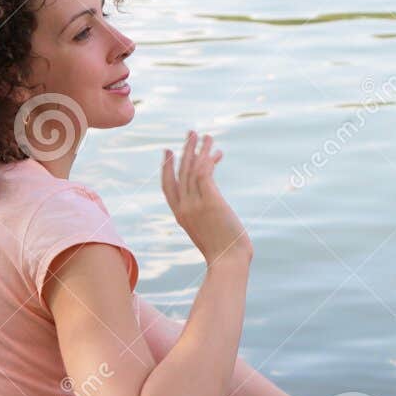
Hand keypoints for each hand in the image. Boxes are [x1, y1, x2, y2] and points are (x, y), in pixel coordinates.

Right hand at [161, 130, 251, 264]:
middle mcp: (184, 207)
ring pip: (193, 169)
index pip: (167, 187)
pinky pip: (205, 173)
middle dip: (185, 150)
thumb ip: (206, 219)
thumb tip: (215, 212)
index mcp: (180, 216)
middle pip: (180, 172)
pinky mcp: (210, 201)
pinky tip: (216, 152)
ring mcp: (195, 204)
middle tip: (190, 133)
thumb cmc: (224, 253)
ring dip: (199, 150)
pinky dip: (208, 160)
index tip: (168, 151)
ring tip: (205, 136)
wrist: (229, 262)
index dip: (166, 167)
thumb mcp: (208, 234)